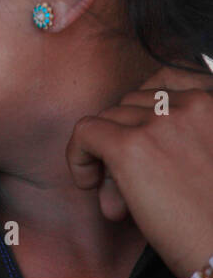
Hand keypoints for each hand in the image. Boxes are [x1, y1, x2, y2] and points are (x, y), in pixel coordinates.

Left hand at [65, 64, 212, 277]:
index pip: (163, 85)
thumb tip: (125, 141)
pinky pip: (84, 133)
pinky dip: (78, 156)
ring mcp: (159, 124)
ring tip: (116, 192)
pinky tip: (88, 183)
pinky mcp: (130, 147)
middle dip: (124, 137)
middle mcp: (191, 105)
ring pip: (107, 118)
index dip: (143, 112)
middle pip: (131, 104)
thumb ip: (176, 137)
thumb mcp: (206, 158)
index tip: (139, 137)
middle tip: (129, 180)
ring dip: (105, 152)